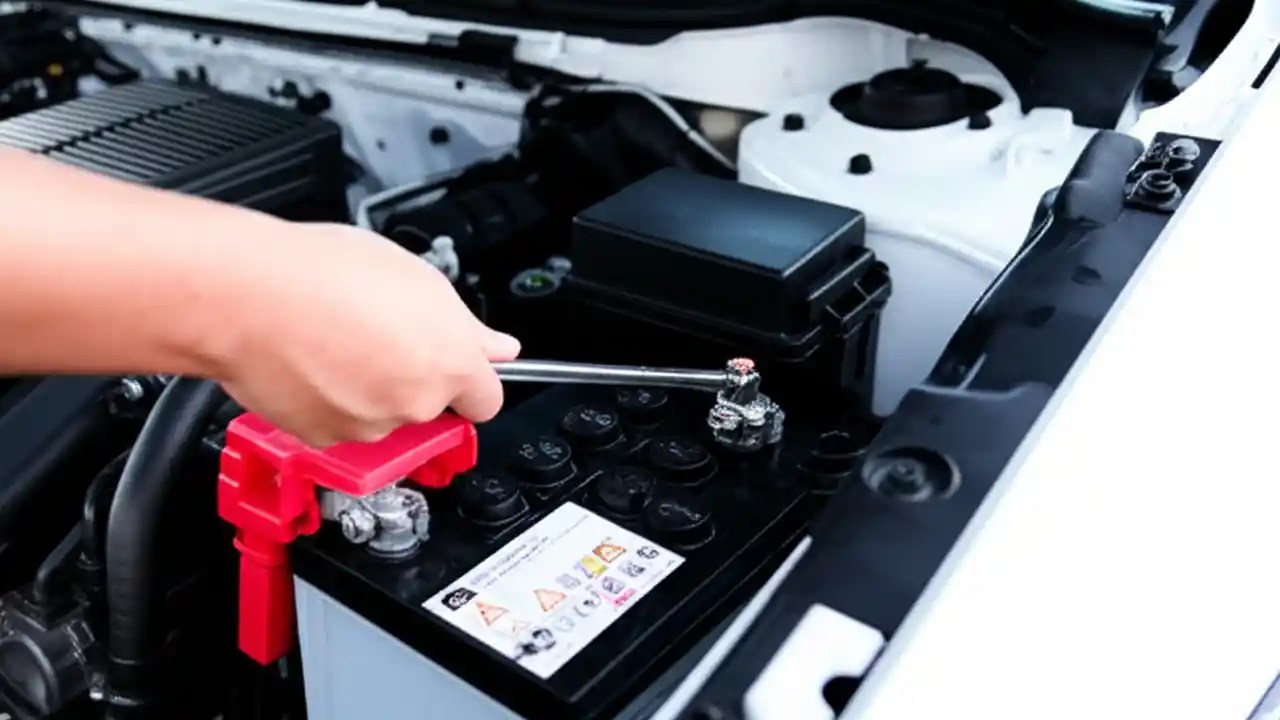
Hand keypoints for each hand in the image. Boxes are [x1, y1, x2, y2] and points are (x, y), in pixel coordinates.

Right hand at [214, 222, 518, 446]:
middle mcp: (416, 403)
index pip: (487, 400)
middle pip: (431, 406)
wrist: (246, 294)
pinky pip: (338, 424)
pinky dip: (329, 403)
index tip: (456, 370)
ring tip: (336, 341)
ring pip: (382, 417)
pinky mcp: (323, 439)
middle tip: (378, 335)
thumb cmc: (323, 272)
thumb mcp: (417, 276)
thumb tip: (499, 347)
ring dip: (368, 391)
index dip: (471, 383)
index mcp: (450, 362)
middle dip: (412, 379)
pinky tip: (311, 362)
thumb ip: (467, 325)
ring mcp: (369, 426)